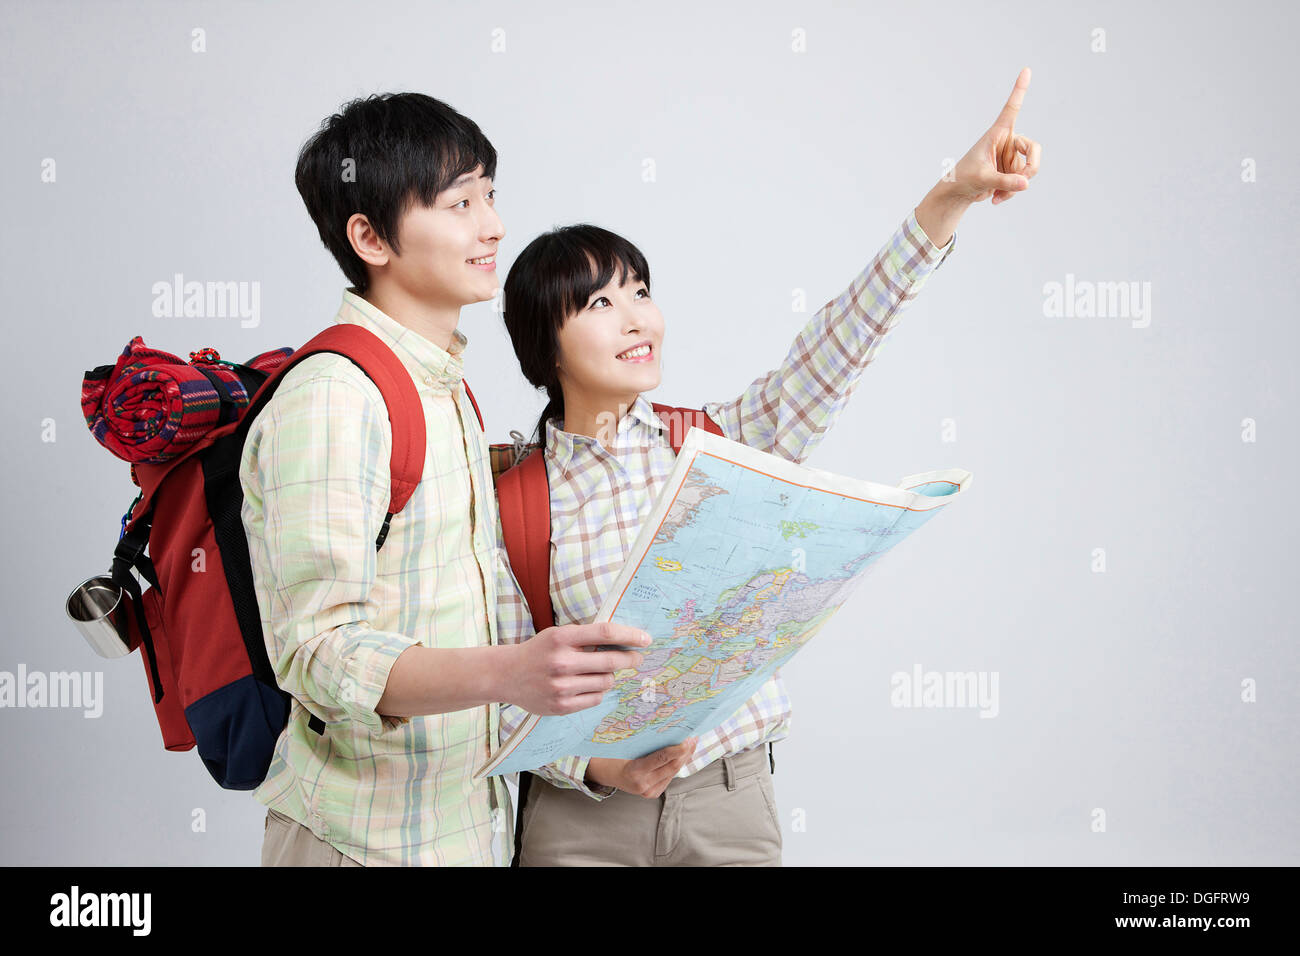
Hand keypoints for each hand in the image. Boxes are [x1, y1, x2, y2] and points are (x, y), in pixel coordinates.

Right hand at [504, 621, 648, 715]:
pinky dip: (597, 692)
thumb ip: (586, 637)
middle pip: (611, 661)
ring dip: (609, 676)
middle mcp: (561, 662)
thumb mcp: (558, 635)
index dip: (629, 635)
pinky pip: (595, 699)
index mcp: (561, 638)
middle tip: (637, 658)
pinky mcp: (561, 706)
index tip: (645, 639)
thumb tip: (625, 641)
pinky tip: (587, 686)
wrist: (507, 674)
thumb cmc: (539, 651)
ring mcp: (560, 687)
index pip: (605, 633)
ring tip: (599, 672)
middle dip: (630, 659)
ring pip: (605, 682)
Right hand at [586, 737, 699, 797]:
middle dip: (685, 752)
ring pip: (673, 772)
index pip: (661, 759)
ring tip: (692, 743)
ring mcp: (649, 791)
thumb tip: (667, 729)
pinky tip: (683, 754)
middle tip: (693, 737)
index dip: (677, 749)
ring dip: (684, 757)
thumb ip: (645, 743)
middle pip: (672, 767)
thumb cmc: (614, 756)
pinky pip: (669, 777)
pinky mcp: (653, 793)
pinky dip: (677, 764)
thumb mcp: (626, 746)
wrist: (606, 774)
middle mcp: (643, 784)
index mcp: (634, 771)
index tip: (688, 739)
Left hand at [947, 66, 1041, 204]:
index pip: (1011, 109)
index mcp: (996, 134)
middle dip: (1031, 168)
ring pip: (1029, 170)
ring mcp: (1010, 157)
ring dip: (1017, 185)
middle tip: (1023, 183)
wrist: (958, 195)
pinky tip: (996, 198)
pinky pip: (1022, 181)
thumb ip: (1004, 181)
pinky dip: (1012, 191)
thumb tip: (1026, 183)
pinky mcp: (1011, 171)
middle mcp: (1007, 142)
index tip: (1026, 69)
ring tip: (998, 194)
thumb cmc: (963, 180)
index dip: (1019, 90)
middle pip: (1033, 149)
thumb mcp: (982, 179)